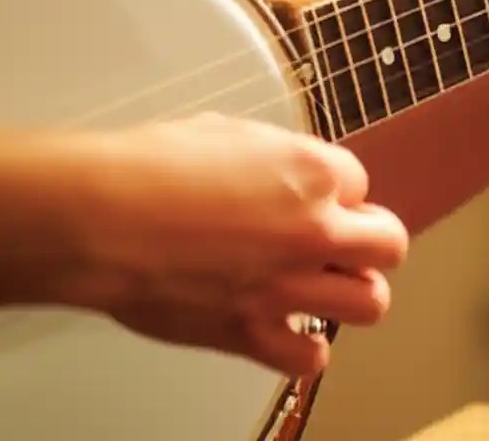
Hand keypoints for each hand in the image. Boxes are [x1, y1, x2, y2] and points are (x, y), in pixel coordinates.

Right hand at [45, 112, 407, 376]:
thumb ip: (273, 157)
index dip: (336, 192)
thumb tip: (280, 173)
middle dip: (369, 241)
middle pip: (389, 244)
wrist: (99, 217)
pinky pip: (311, 357)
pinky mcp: (253, 332)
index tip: (317, 199)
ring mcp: (289, 286)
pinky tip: (287, 328)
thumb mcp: (224, 132)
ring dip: (352, 293)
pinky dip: (304, 347)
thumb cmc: (145, 168)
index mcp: (310, 172)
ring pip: (371, 303)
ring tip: (325, 287)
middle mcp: (314, 230)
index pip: (360, 183)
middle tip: (345, 243)